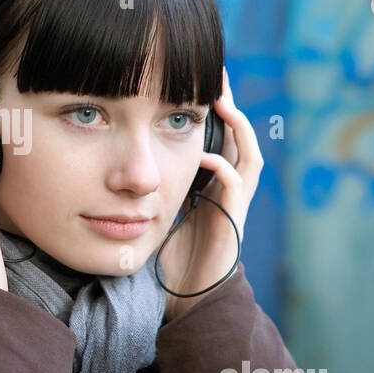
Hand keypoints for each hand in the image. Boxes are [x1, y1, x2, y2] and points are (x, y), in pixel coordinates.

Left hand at [159, 66, 262, 318]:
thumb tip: (124, 159)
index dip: (214, 109)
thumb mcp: (161, 209)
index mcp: (214, 182)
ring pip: (249, 154)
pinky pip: (235, 184)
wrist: (188, 296)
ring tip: (221, 103)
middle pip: (241, 136)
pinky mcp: (233, 220)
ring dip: (237, 128)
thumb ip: (154, 184)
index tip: (201, 78)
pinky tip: (202, 156)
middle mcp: (230, 188)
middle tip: (220, 76)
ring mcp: (235, 203)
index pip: (221, 135)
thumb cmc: (172, 255)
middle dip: (232, 105)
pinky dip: (221, 167)